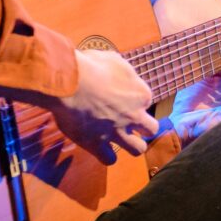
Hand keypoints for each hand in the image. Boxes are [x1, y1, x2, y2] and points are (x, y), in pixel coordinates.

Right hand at [51, 49, 157, 164]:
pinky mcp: (97, 144)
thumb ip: (123, 72)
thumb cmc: (90, 66)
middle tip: (130, 122)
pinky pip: (109, 159)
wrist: (69, 83)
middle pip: (151, 129)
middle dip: (143, 127)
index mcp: (140, 94)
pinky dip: (106, 155)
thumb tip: (121, 75)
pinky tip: (101, 148)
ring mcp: (117, 132)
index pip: (146, 101)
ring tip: (121, 139)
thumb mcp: (113, 60)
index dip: (134, 99)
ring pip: (138, 149)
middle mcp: (134, 116)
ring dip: (132, 145)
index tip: (122, 95)